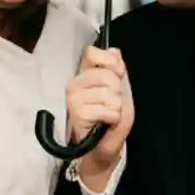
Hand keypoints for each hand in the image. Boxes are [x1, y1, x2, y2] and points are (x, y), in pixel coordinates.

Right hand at [66, 46, 134, 168]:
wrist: (106, 144)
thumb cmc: (112, 116)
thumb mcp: (121, 88)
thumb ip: (117, 68)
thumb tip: (114, 51)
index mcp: (84, 73)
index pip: (91, 53)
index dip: (109, 62)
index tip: (116, 75)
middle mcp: (75, 83)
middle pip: (107, 76)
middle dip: (118, 92)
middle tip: (111, 104)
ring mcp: (73, 98)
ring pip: (109, 94)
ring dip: (116, 107)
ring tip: (107, 115)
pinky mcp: (77, 113)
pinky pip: (107, 110)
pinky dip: (113, 118)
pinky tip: (104, 122)